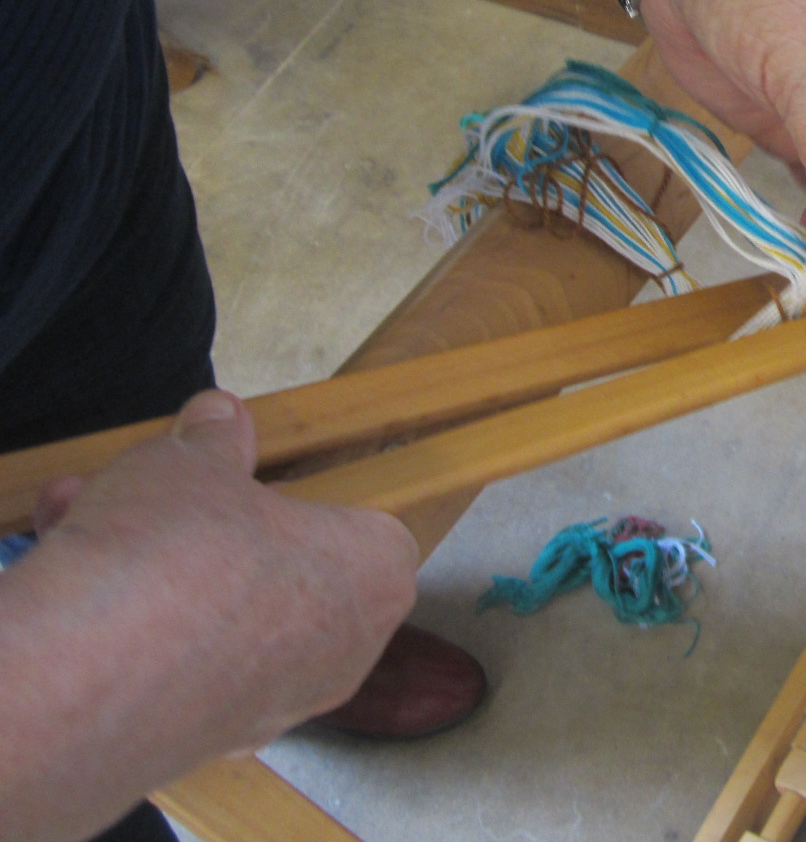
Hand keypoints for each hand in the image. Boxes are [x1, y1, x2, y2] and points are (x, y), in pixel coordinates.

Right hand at [1, 391, 417, 841]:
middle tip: (160, 492)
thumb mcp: (194, 463)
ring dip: (160, 567)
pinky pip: (185, 666)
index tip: (249, 482)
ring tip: (85, 516)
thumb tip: (220, 416)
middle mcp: (346, 647)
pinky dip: (140, 627)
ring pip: (225, 617)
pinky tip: (77, 586)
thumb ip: (213, 439)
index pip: (365, 524)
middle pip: (286, 571)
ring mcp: (281, 702)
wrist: (96, 679)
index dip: (302, 496)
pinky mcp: (213, 740)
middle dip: (212, 528)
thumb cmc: (181, 554)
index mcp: (378, 571)